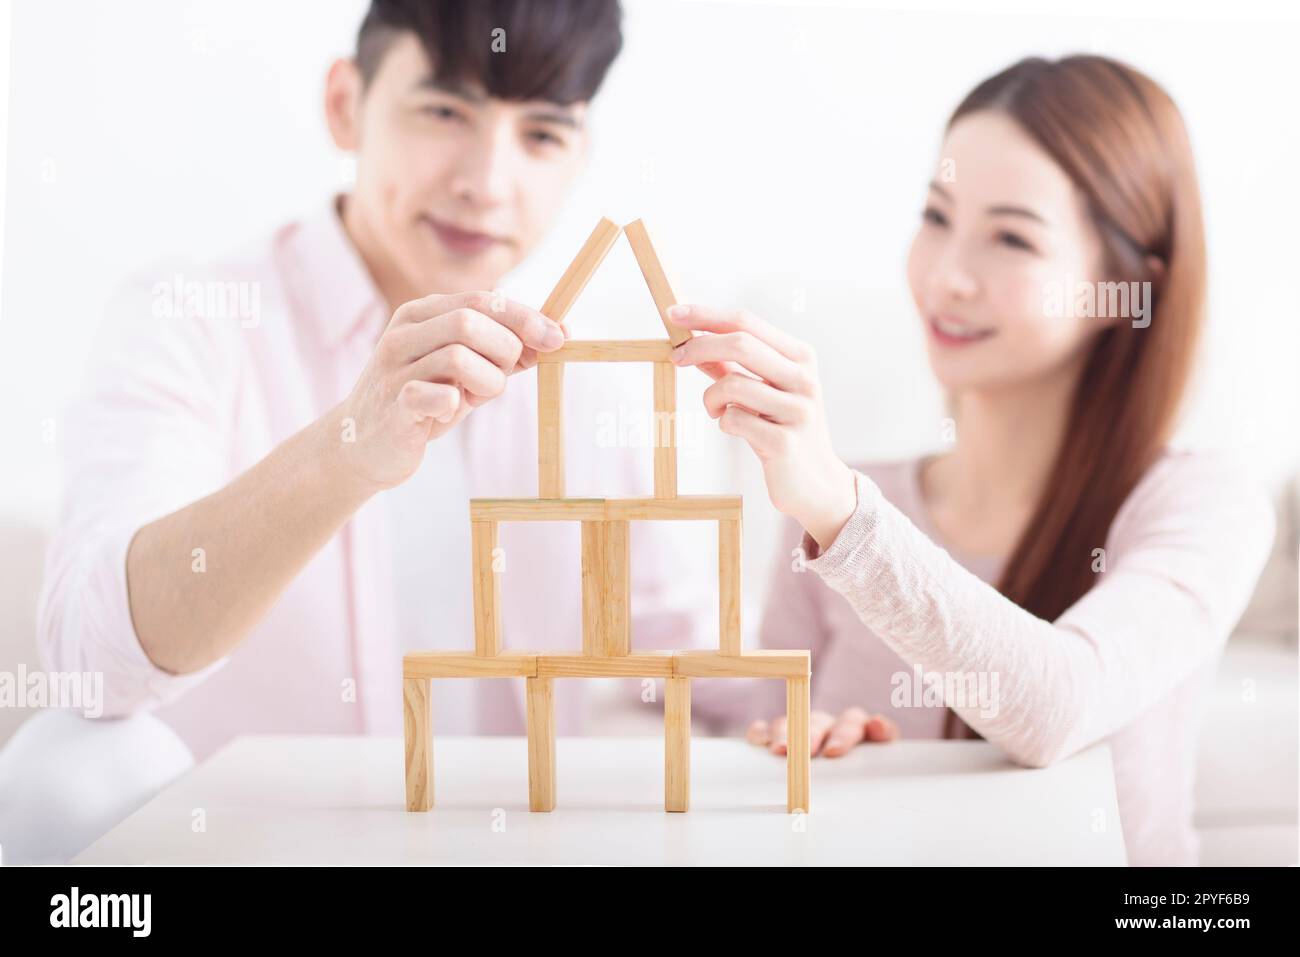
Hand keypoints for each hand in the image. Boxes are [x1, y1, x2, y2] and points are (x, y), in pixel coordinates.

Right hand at [332, 291, 565, 492]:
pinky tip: (447, 412)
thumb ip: (506, 351)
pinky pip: (436, 395)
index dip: (526, 318)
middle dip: (503, 353)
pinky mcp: (393, 405)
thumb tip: (560, 334)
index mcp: (421, 314)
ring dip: (485, 384)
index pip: (483, 300)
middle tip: (495, 381)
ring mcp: (394, 368)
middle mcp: (403, 333)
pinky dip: (454, 405)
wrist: (362, 446)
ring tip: (471, 399)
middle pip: (472, 323)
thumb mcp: (467, 371)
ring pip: (460, 359)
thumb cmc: (424, 403)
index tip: (559, 338)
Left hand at [667, 304, 855, 549]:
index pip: (747, 322)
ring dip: (711, 398)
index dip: (707, 315)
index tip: (674, 313)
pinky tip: (737, 430)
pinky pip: (733, 420)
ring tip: (715, 410)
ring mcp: (797, 409)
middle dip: (699, 346)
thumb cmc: (782, 429)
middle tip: (675, 357)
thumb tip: (692, 340)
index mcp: (800, 357)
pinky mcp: (784, 442)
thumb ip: (732, 365)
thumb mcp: (762, 390)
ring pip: (732, 385)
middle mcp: (804, 378)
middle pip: (740, 343)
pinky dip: (724, 423)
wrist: (815, 482)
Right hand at [747, 707, 898, 757]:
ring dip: (783, 734)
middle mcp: (824, 723)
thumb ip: (881, 738)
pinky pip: (764, 729)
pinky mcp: (774, 736)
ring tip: (778, 750)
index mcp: (852, 727)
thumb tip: (878, 723)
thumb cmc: (860, 767)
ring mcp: (797, 727)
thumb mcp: (877, 757)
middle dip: (809, 735)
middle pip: (815, 721)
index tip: (834, 752)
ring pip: (788, 722)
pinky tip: (759, 741)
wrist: (838, 778)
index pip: (850, 722)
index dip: (843, 734)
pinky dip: (760, 733)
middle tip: (805, 750)